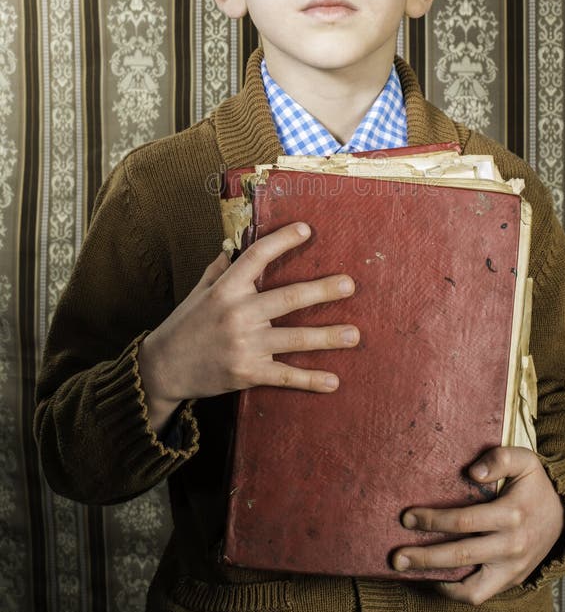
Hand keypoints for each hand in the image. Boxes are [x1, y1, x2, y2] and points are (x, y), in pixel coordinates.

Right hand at [138, 222, 357, 431]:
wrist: (163, 369)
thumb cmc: (184, 325)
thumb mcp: (198, 291)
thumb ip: (219, 268)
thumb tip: (233, 244)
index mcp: (225, 289)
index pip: (256, 257)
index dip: (281, 242)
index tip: (306, 230)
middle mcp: (237, 314)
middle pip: (287, 298)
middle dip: (321, 291)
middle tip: (348, 284)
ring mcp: (244, 345)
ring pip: (294, 338)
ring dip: (327, 336)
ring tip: (354, 334)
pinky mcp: (247, 373)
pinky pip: (285, 375)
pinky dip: (310, 380)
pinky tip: (333, 381)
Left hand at [391, 446, 564, 604]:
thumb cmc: (536, 484)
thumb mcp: (525, 460)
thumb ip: (499, 459)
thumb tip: (472, 472)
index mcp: (511, 515)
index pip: (464, 521)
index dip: (433, 520)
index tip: (407, 518)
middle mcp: (511, 546)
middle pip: (460, 556)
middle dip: (425, 558)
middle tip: (396, 556)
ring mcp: (512, 568)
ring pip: (471, 588)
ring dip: (437, 582)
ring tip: (410, 574)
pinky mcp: (512, 580)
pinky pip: (480, 593)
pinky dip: (456, 592)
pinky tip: (434, 580)